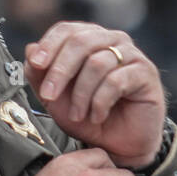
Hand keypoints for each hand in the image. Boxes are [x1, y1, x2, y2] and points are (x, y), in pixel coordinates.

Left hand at [24, 23, 164, 166]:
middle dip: (59, 71)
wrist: (117, 145)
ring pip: (96, 62)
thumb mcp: (54, 98)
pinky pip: (116, 80)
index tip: (35, 64)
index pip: (66, 30)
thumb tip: (30, 49)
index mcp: (88, 40)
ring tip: (76, 114)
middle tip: (48, 96)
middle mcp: (111, 41)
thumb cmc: (86, 117)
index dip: (48, 45)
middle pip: (80, 42)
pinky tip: (96, 116)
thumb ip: (39, 74)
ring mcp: (132, 55)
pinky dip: (99, 102)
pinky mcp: (146, 73)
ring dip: (80, 94)